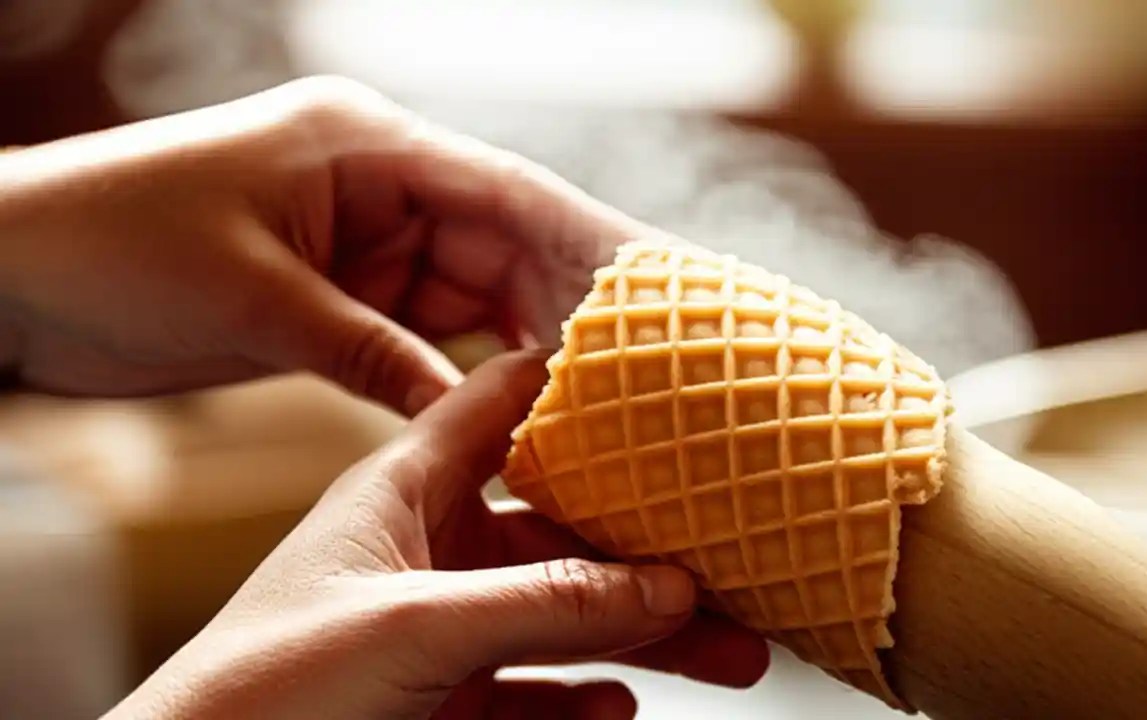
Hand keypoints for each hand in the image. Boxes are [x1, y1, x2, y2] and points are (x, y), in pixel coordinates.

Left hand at [0, 76, 664, 413]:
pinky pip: (426, 335)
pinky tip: (517, 412)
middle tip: (648, 367)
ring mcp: (362, 243)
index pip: (504, 192)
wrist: (15, 276)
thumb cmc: (108, 246)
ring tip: (597, 402)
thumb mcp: (253, 299)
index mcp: (363, 147)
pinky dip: (467, 373)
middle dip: (571, 306)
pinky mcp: (341, 295)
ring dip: (528, 347)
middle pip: (505, 247)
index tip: (658, 289)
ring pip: (474, 298)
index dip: (589, 240)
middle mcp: (378, 188)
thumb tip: (472, 405)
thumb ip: (370, 349)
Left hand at [106, 351, 768, 719]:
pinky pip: (534, 691)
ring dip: (646, 636)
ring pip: (565, 620)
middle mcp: (429, 553)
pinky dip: (581, 698)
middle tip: (738, 567)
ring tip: (735, 652)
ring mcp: (437, 633)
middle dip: (651, 553)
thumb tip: (668, 584)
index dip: (582, 390)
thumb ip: (540, 606)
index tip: (670, 388)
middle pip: (564, 535)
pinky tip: (617, 706)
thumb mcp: (410, 631)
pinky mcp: (439, 703)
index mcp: (403, 493)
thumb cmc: (258, 695)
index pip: (506, 406)